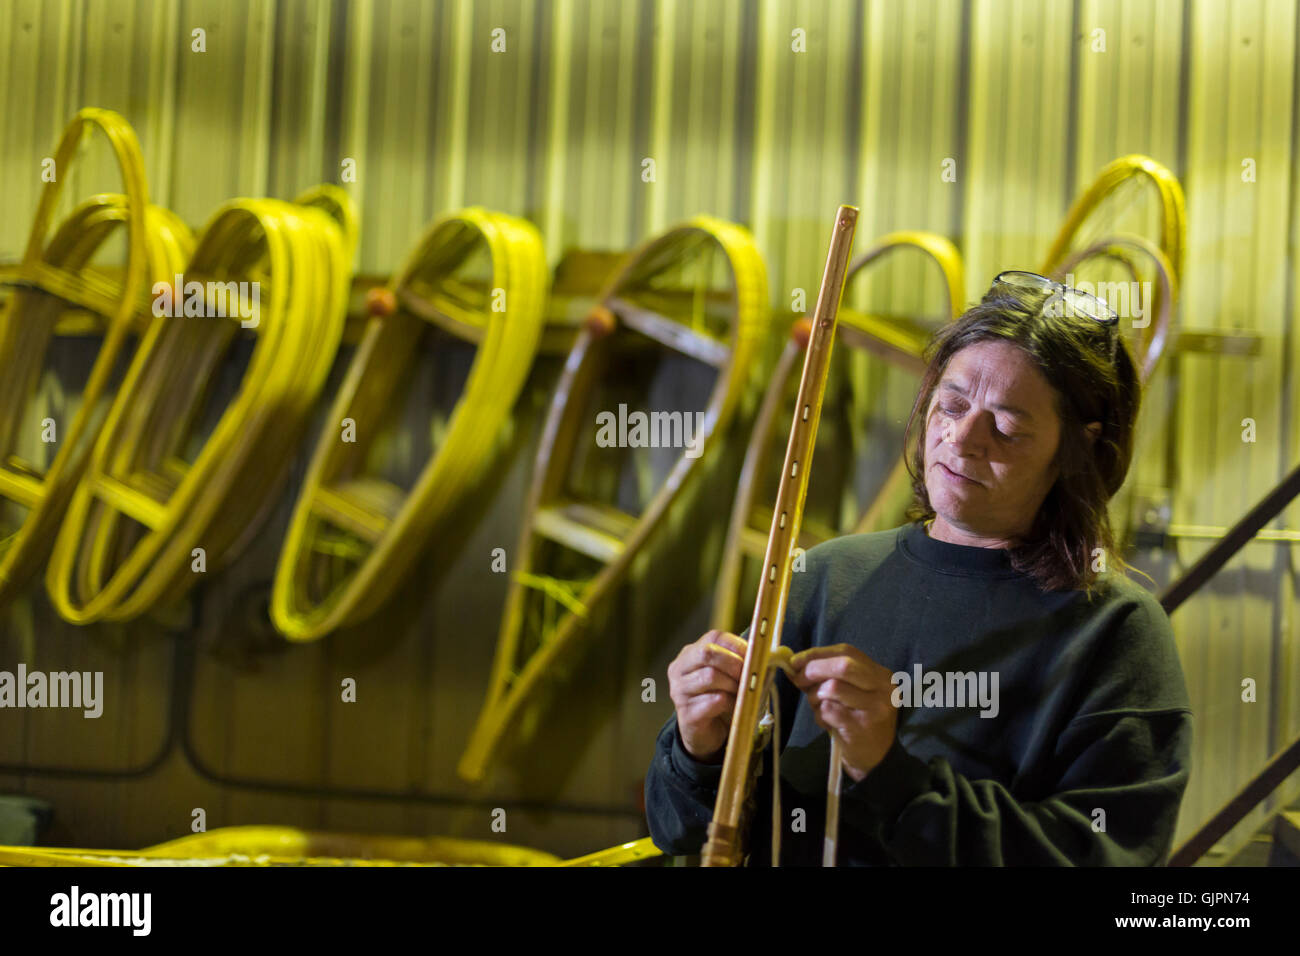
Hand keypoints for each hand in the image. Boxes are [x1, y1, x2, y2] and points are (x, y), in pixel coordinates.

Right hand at [667, 629, 747, 762]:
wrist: (705, 733)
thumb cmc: (719, 699)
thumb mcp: (729, 676)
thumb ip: (742, 663)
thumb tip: (767, 656)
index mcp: (691, 653)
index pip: (714, 637)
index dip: (738, 645)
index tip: (755, 656)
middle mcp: (679, 669)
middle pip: (707, 653)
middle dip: (734, 663)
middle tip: (749, 676)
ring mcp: (679, 692)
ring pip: (710, 676)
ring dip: (733, 685)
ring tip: (743, 694)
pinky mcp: (686, 714)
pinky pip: (713, 701)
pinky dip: (730, 703)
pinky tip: (735, 707)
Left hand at [789, 643, 897, 781]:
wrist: (876, 758)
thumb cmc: (857, 720)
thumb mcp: (850, 692)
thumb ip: (827, 675)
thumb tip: (794, 663)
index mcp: (881, 675)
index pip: (847, 651)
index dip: (818, 653)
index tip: (796, 660)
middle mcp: (883, 689)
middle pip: (843, 666)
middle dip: (814, 669)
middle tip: (799, 680)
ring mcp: (874, 708)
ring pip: (832, 688)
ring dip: (815, 696)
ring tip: (818, 706)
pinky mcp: (860, 727)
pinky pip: (828, 710)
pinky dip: (819, 714)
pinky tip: (827, 722)